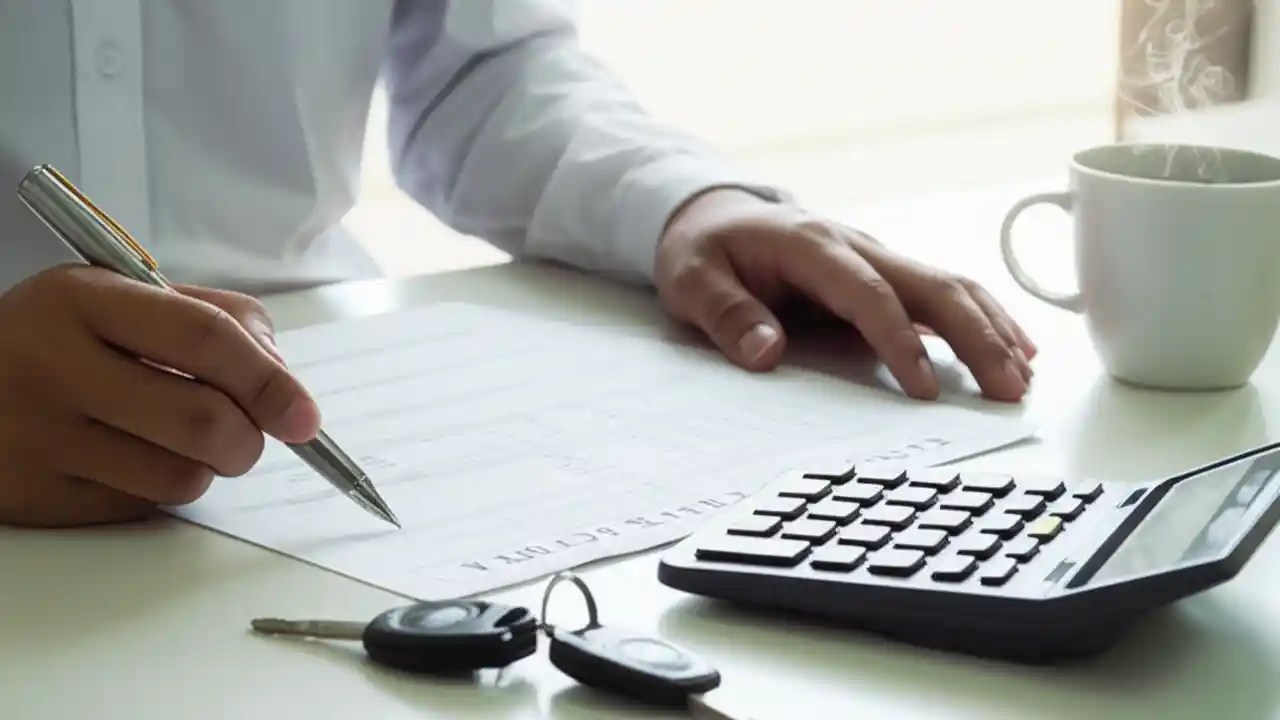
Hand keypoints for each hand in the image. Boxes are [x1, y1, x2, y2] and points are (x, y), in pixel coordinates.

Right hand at [0, 266, 320, 526]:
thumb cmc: (61, 337)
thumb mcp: (125, 297)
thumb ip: (217, 321)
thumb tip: (283, 385)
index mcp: (82, 299)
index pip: (204, 339)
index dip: (268, 381)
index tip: (305, 416)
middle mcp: (52, 365)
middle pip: (201, 420)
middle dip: (248, 436)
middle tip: (246, 433)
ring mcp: (35, 438)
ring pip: (180, 477)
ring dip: (205, 466)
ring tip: (175, 438)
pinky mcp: (32, 497)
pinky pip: (140, 508)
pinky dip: (158, 488)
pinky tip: (129, 456)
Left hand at [656, 189, 1035, 401]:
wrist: (714, 214)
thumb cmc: (704, 249)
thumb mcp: (691, 280)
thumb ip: (727, 314)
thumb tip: (767, 352)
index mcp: (811, 246)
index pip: (868, 294)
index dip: (900, 340)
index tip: (923, 387)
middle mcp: (857, 245)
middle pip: (931, 285)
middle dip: (976, 337)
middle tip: (1007, 389)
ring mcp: (877, 256)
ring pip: (950, 286)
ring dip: (992, 330)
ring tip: (1023, 379)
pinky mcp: (886, 273)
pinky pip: (944, 293)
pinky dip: (984, 319)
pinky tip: (1015, 348)